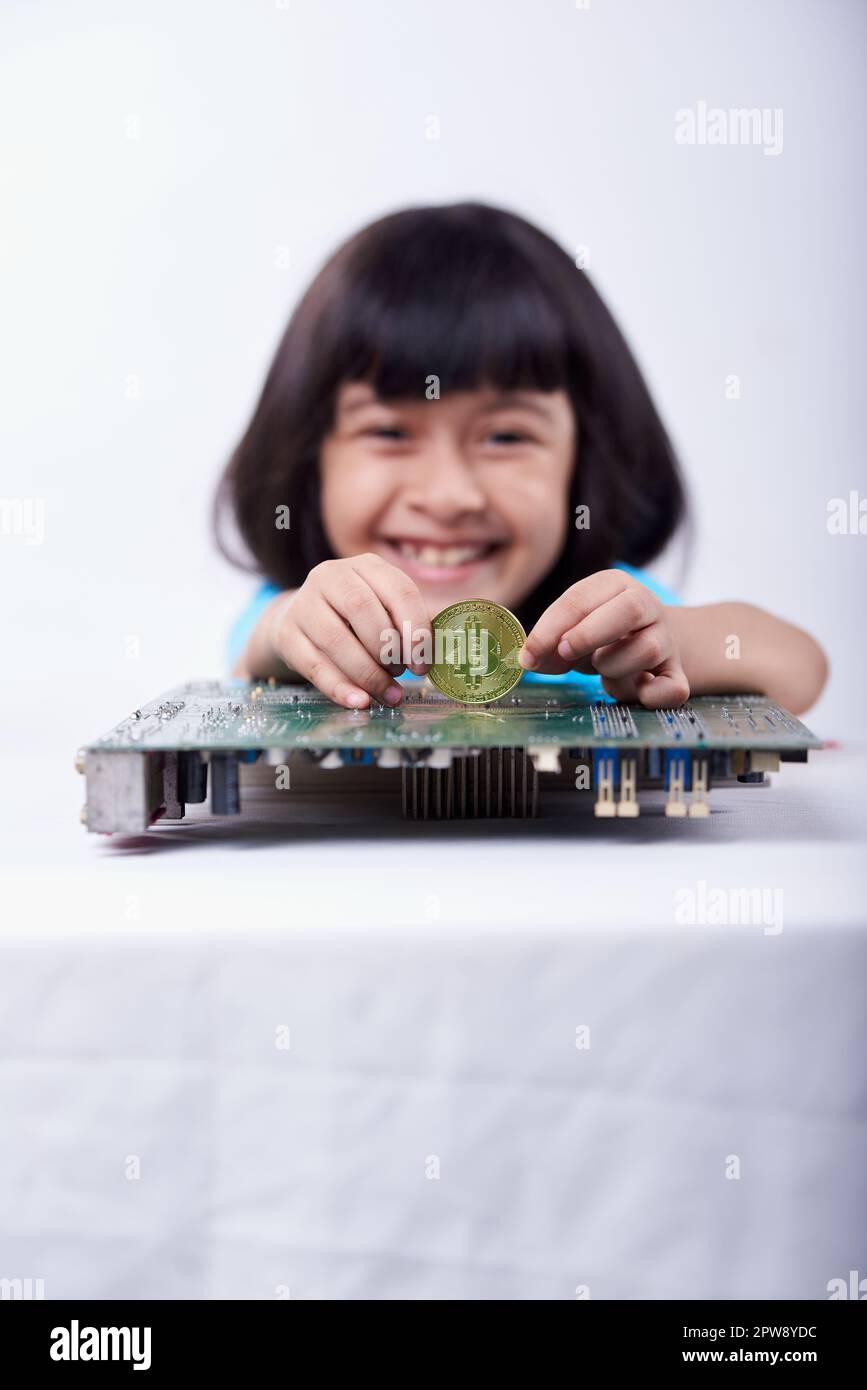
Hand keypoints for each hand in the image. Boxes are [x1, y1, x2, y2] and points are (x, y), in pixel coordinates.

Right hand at [267, 554, 430, 707]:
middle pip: (364, 610)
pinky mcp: (287, 633)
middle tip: (400, 675)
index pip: (399, 591)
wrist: (298, 619)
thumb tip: (440, 653)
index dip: (416, 630)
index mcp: (366, 565)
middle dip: (388, 651)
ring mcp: (304, 603)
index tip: (423, 664)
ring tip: (387, 693)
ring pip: (337, 640)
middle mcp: (331, 575)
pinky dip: (340, 687)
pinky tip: (359, 702)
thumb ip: (409, 625)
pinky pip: (314, 665)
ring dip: (367, 673)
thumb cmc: (354, 619)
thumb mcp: (383, 609)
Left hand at [519, 569, 688, 706]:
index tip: (530, 654)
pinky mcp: (677, 673)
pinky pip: (673, 687)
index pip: (580, 598)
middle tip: (566, 654)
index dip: (551, 628)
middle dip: (589, 634)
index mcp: (615, 586)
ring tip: (603, 669)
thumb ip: (549, 645)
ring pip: (648, 649)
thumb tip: (528, 660)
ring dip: (614, 667)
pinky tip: (637, 690)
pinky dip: (653, 695)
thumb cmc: (600, 636)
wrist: (650, 641)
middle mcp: (647, 606)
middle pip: (630, 609)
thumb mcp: (572, 633)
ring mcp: (666, 639)